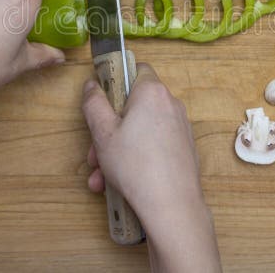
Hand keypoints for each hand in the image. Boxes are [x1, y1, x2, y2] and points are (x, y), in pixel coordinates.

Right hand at [82, 64, 221, 272]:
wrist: (171, 205)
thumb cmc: (135, 165)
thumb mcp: (102, 133)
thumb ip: (93, 103)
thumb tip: (91, 85)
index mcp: (152, 92)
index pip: (136, 69)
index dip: (116, 81)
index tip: (101, 101)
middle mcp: (170, 105)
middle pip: (133, 107)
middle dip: (109, 129)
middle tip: (94, 152)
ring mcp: (180, 128)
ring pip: (140, 131)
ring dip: (117, 150)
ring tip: (102, 176)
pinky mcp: (183, 150)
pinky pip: (153, 146)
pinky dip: (136, 159)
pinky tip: (118, 183)